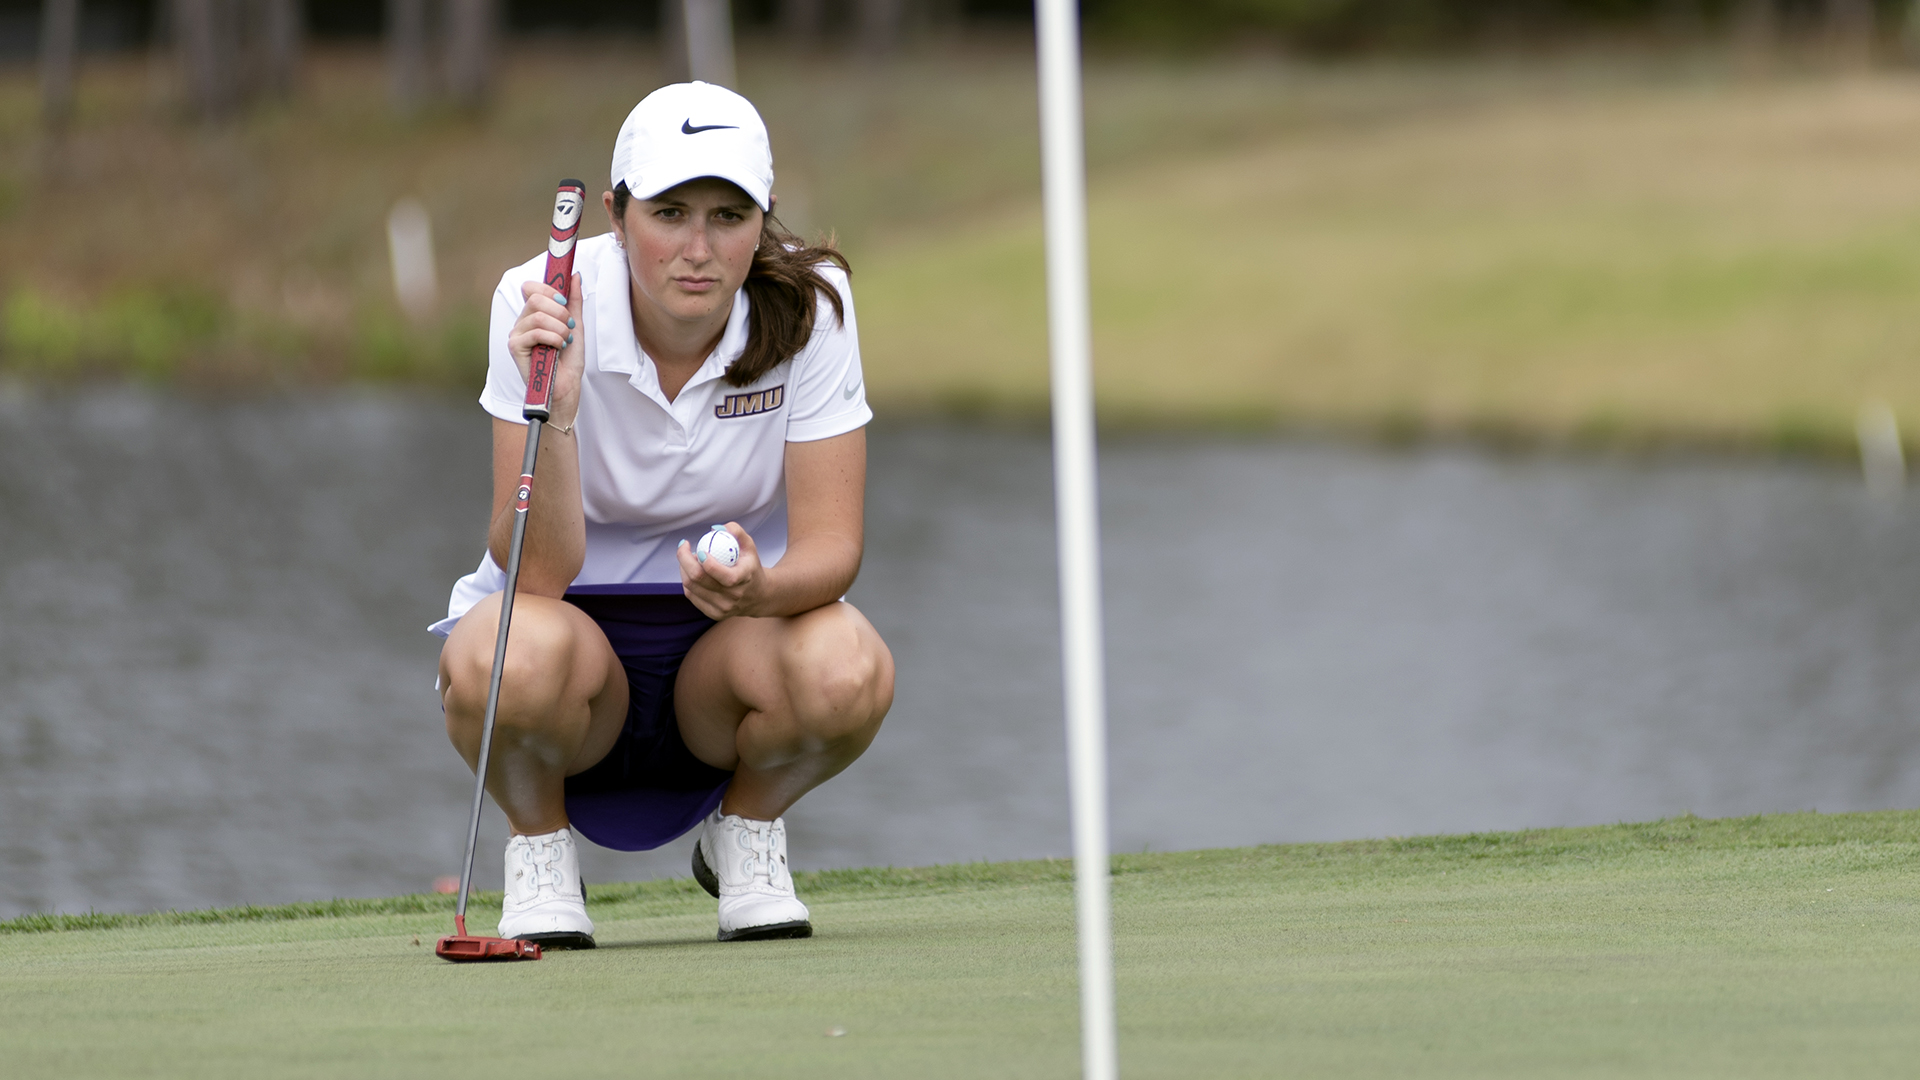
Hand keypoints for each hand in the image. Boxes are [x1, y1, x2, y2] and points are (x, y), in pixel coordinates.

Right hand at [507, 274, 584, 427]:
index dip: (549, 289)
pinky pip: (535, 332)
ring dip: (560, 328)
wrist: (566, 388)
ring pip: (538, 315)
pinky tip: (559, 348)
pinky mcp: (515, 347)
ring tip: (566, 341)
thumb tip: (574, 276)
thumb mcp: (576, 326)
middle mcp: (522, 321)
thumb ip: (574, 301)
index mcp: (534, 314)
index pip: (531, 287)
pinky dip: (553, 338)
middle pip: (536, 298)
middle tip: (570, 327)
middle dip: (561, 311)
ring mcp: (517, 334)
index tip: (565, 302)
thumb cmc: (569, 360)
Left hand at [677, 523, 767, 619]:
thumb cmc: (751, 567)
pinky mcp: (714, 614)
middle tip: (684, 548)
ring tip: (690, 559)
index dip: (701, 559)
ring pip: (690, 587)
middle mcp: (732, 597)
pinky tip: (693, 572)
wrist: (760, 596)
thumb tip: (715, 528)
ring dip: (684, 569)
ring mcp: (722, 608)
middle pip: (697, 578)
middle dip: (684, 560)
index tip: (698, 547)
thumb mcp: (750, 547)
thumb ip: (736, 532)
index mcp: (742, 579)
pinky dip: (687, 582)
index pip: (716, 571)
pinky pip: (691, 596)